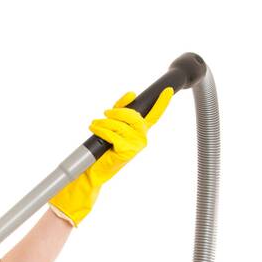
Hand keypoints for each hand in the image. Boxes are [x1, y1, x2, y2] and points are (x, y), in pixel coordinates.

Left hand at [49, 86, 173, 227]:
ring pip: (122, 125)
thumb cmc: (102, 149)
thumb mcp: (114, 125)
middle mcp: (141, 139)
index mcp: (140, 132)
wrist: (93, 171)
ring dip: (105, 122)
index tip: (167, 91)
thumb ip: (121, 109)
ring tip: (94, 125)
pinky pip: (114, 134)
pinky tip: (95, 130)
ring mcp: (136, 146)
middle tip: (105, 112)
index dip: (162, 103)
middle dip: (118, 111)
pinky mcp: (127, 152)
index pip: (154, 116)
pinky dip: (102, 130)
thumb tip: (131, 94)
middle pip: (134, 116)